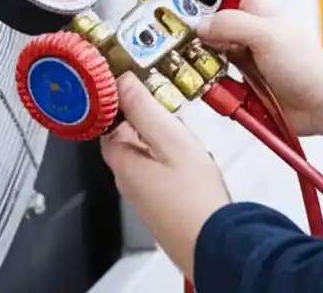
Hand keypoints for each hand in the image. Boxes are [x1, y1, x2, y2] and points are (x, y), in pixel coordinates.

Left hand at [100, 72, 230, 279]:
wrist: (215, 242)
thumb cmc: (195, 198)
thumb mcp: (170, 139)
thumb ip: (144, 108)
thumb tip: (123, 82)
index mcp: (122, 161)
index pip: (106, 120)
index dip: (118, 98)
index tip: (131, 82)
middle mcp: (127, 179)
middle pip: (126, 134)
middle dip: (145, 117)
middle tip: (167, 106)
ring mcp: (143, 193)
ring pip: (145, 151)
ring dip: (160, 136)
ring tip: (183, 133)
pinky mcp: (160, 202)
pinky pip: (158, 169)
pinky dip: (170, 156)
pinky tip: (190, 158)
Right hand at [195, 0, 322, 144]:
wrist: (322, 105)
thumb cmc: (308, 65)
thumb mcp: (267, 36)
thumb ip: (231, 25)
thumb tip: (200, 25)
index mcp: (256, 7)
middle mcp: (246, 29)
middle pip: (209, 15)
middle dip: (190, 20)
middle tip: (172, 25)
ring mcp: (241, 55)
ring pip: (206, 48)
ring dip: (195, 54)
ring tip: (183, 57)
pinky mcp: (239, 81)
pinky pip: (212, 78)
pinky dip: (205, 81)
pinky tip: (202, 83)